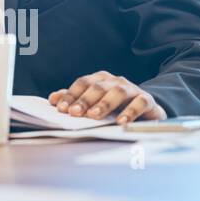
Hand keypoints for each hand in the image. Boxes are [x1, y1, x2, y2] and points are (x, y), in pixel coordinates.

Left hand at [49, 71, 167, 124]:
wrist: (147, 110)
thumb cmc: (115, 106)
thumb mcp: (95, 102)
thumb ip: (74, 99)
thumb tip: (53, 99)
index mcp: (100, 79)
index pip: (82, 83)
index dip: (71, 95)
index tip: (61, 108)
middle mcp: (115, 81)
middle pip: (98, 87)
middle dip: (84, 100)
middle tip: (75, 113)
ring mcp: (132, 89)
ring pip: (118, 92)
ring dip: (104, 104)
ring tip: (94, 116)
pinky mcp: (147, 100)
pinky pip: (139, 103)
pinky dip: (130, 112)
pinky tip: (121, 121)